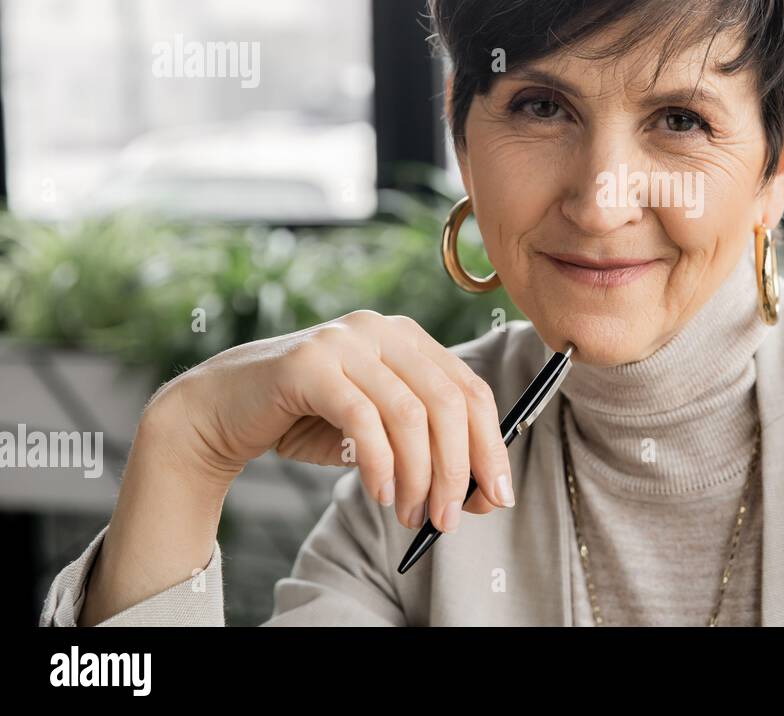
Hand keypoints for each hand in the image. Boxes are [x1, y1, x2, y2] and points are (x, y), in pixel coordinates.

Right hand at [151, 310, 512, 532]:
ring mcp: (346, 340)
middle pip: (449, 402)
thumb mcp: (378, 429)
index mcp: (409, 338)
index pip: (470, 390)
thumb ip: (424, 445)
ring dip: (419, 476)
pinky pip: (363, 419)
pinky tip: (381, 495)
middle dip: (457, 469)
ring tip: (411, 516)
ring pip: (410, 414)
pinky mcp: (310, 364)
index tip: (497, 495)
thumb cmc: (308, 420)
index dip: (490, 445)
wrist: (223, 408)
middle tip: (449, 518)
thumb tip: (479, 491)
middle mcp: (382, 329)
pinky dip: (380, 464)